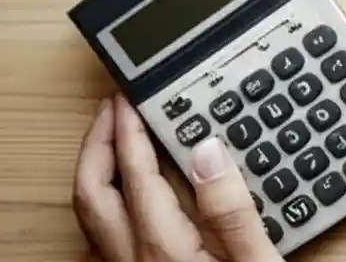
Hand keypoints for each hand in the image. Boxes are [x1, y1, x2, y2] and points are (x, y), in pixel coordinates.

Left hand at [73, 94, 283, 261]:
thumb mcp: (255, 261)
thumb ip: (232, 210)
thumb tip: (209, 152)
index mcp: (162, 247)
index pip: (134, 175)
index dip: (128, 131)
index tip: (129, 100)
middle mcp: (132, 259)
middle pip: (91, 191)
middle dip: (96, 143)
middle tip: (110, 110)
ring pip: (90, 215)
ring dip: (95, 171)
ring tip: (111, 141)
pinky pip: (101, 236)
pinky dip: (104, 203)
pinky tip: (122, 197)